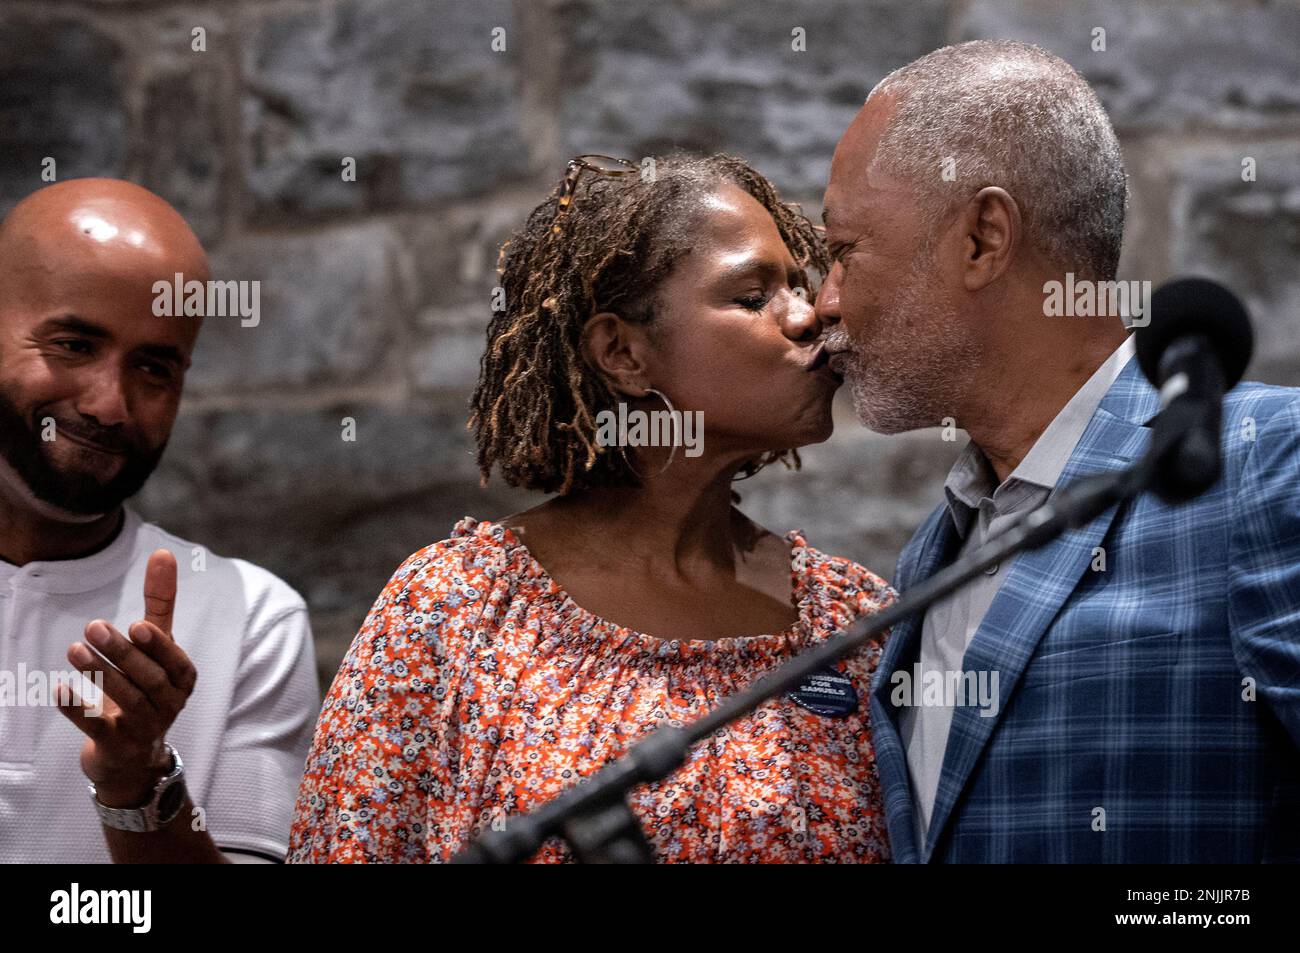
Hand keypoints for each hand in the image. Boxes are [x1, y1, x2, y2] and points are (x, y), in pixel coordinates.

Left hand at [56, 549, 196, 807]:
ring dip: (100, 674)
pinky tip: (59, 688)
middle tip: (93, 626)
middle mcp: (170, 704)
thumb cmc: (147, 685)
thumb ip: (160, 602)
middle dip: (122, 654)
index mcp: (183, 678)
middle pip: (149, 679)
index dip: (157, 646)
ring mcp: (144, 727)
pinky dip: (79, 709)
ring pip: (126, 700)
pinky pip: (97, 727)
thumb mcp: (156, 646)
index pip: (174, 661)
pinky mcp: (117, 746)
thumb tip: (163, 553)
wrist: (131, 753)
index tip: (135, 625)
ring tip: (74, 650)